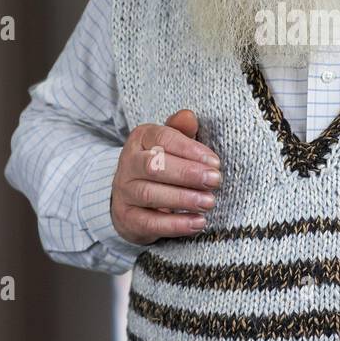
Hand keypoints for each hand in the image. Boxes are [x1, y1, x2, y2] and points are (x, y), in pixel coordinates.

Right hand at [110, 109, 222, 245]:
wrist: (132, 198)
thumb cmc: (163, 165)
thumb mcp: (172, 144)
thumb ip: (182, 131)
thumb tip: (188, 116)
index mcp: (140, 139)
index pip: (162, 138)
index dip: (189, 149)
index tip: (215, 161)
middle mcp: (128, 163)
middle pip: (153, 166)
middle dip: (187, 174)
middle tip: (215, 181)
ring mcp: (125, 192)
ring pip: (150, 194)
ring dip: (182, 199)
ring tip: (209, 202)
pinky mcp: (127, 218)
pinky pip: (149, 222)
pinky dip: (175, 224)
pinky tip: (197, 223)